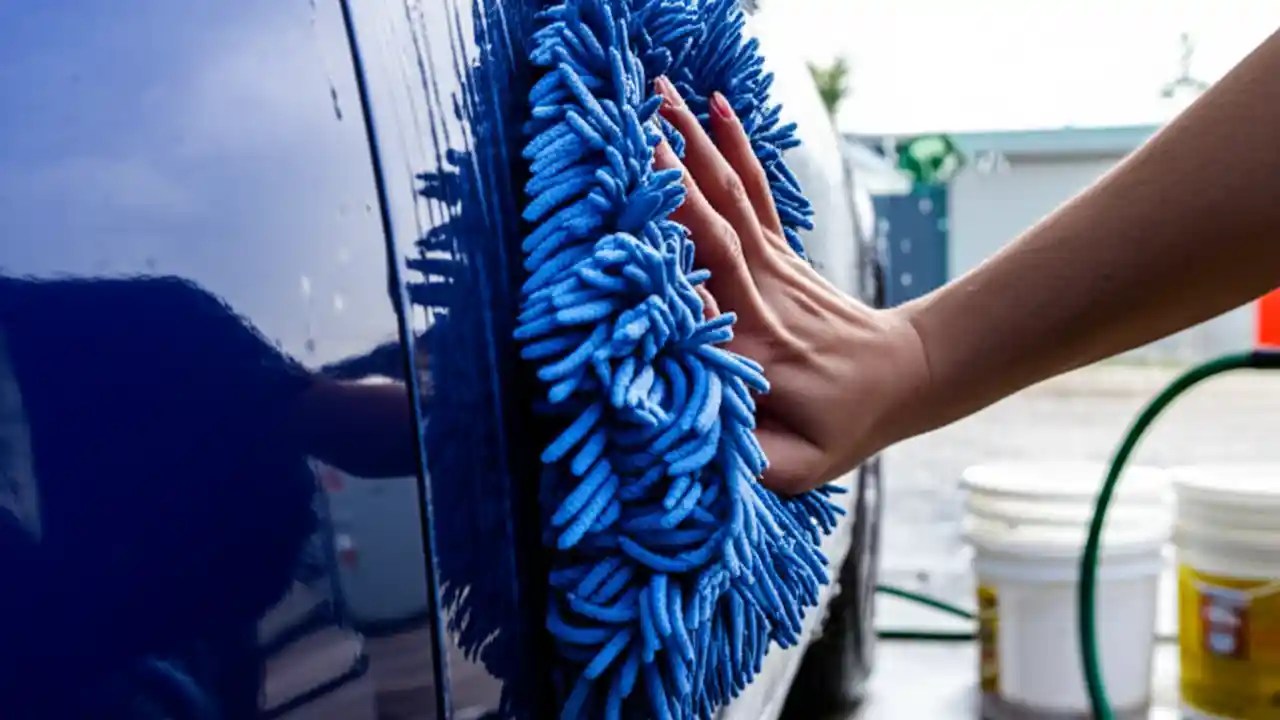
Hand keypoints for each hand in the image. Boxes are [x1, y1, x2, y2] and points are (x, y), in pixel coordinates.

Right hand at [653, 77, 929, 493]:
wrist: (905, 377)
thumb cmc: (842, 426)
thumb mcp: (799, 469)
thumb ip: (747, 459)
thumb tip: (689, 438)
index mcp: (749, 348)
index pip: (696, 294)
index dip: (660, 254)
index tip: (619, 213)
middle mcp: (756, 298)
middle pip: (708, 227)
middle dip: (668, 176)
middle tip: (628, 127)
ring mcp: (773, 268)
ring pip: (729, 197)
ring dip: (692, 146)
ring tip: (657, 95)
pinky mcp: (783, 253)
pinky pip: (759, 192)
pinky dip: (737, 146)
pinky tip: (715, 105)